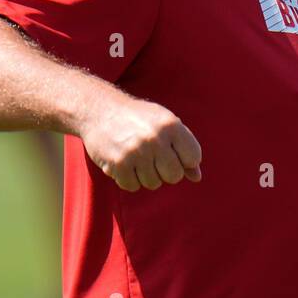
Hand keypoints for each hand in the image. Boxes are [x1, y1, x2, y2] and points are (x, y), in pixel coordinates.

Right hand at [78, 92, 202, 191]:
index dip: (185, 160)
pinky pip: (133, 186)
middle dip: (166, 172)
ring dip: (146, 175)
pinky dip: (129, 179)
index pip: (193, 158)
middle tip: (154, 159)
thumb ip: (184, 148)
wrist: (100, 110)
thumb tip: (197, 177)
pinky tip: (124, 163)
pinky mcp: (118, 164)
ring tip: (137, 158)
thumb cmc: (139, 119)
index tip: (173, 153)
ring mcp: (136, 152)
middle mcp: (155, 138)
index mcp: (171, 125)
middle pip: (174, 176)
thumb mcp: (166, 124)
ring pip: (154, 183)